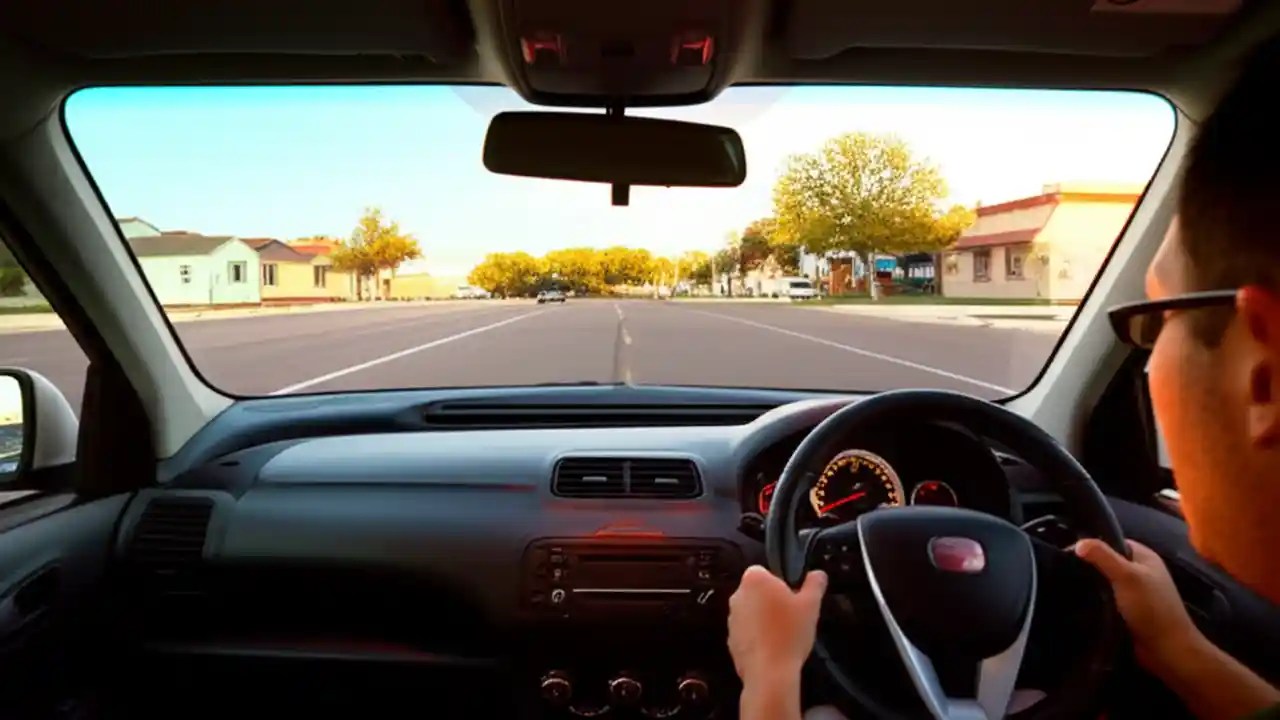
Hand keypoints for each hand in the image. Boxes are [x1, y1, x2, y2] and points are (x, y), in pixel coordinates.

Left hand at [728, 565, 826, 684]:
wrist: (769, 672)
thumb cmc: (790, 632)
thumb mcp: (811, 605)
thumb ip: (815, 584)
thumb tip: (818, 574)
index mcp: (754, 579)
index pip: (765, 572)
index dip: (780, 584)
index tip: (793, 599)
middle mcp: (737, 595)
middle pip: (757, 592)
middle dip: (771, 602)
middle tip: (791, 617)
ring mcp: (730, 618)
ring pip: (751, 613)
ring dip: (763, 620)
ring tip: (783, 636)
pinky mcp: (730, 640)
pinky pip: (746, 633)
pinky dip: (757, 638)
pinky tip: (773, 649)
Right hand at [1074, 539, 1199, 670]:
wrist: (1167, 651)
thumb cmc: (1151, 609)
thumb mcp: (1127, 576)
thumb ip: (1103, 557)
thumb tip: (1078, 543)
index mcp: (1145, 557)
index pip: (1114, 541)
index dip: (1093, 544)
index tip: (1069, 552)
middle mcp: (1141, 572)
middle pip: (1108, 562)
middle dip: (1089, 566)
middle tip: (1064, 570)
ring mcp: (1135, 593)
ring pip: (1105, 583)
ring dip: (1091, 586)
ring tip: (1066, 586)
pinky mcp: (1128, 612)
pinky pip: (1106, 600)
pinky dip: (1095, 601)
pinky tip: (1078, 603)